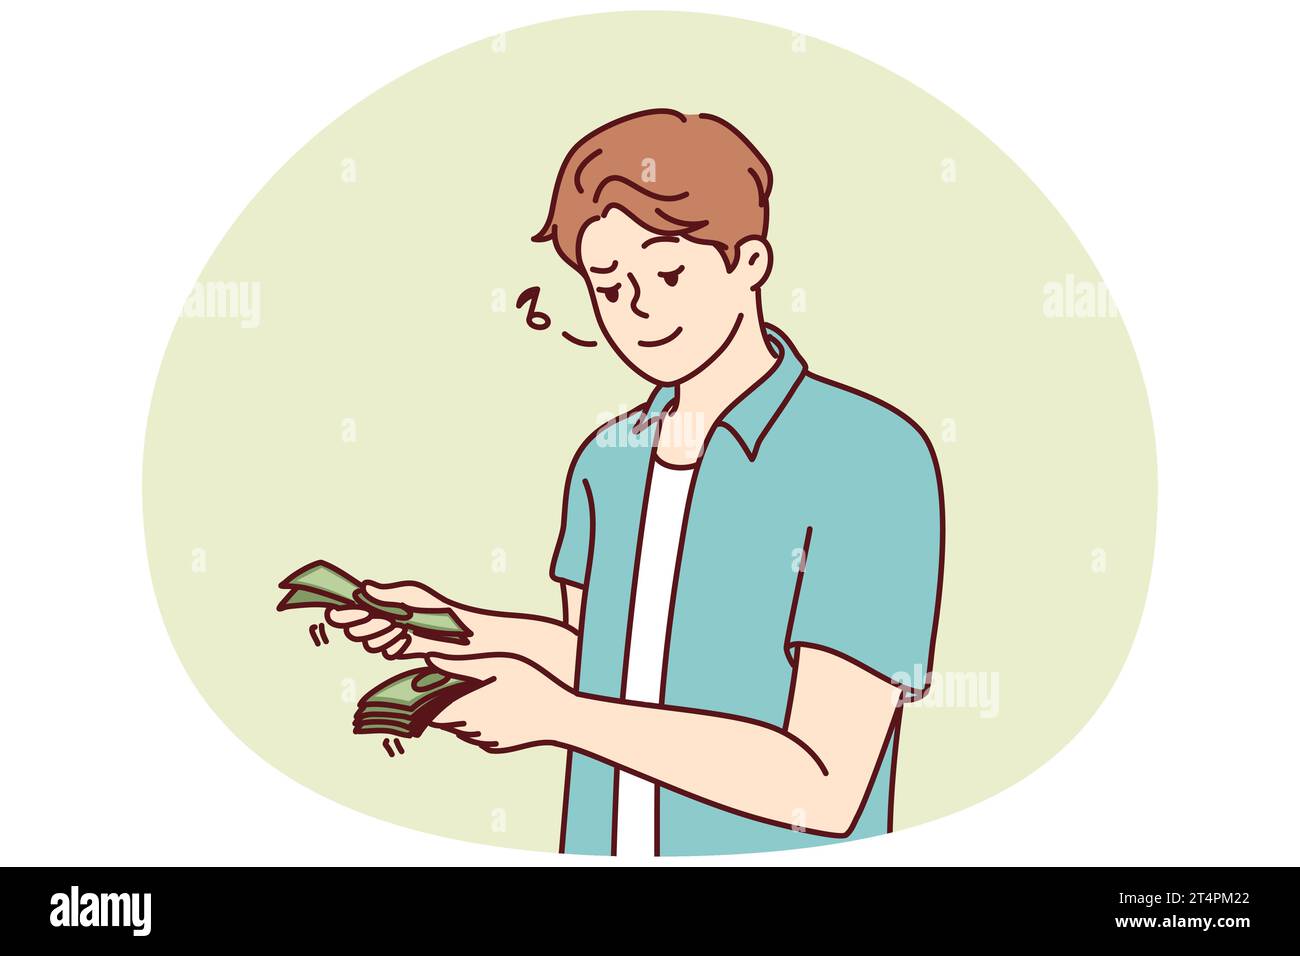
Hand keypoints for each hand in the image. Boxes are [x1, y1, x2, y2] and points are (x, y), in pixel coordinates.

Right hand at [325, 579, 472, 659]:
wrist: (456, 632)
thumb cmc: (436, 608)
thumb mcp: (412, 595)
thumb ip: (387, 594)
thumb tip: (363, 588)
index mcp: (379, 603)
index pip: (350, 609)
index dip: (342, 614)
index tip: (337, 615)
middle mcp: (379, 620)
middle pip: (353, 630)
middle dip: (367, 626)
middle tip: (387, 621)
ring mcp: (387, 637)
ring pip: (367, 643)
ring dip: (383, 636)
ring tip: (403, 629)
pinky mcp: (397, 651)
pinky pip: (384, 653)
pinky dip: (395, 646)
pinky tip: (408, 640)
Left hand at [428, 653, 576, 752]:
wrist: (561, 717)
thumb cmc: (531, 685)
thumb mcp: (496, 665)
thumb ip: (459, 664)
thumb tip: (430, 660)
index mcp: (466, 709)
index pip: (429, 711)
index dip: (424, 699)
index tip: (429, 686)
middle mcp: (470, 730)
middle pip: (444, 720)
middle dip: (444, 704)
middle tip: (455, 685)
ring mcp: (484, 741)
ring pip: (461, 728)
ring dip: (461, 715)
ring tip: (477, 694)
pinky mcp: (497, 747)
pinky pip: (479, 735)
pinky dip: (479, 724)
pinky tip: (494, 708)